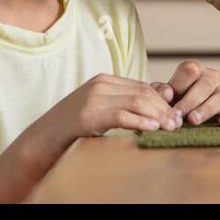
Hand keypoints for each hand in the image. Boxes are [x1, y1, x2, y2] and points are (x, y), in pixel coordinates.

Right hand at [41, 72, 184, 145]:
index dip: (162, 100)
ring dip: (158, 116)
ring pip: (137, 102)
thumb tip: (158, 104)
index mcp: (104, 80)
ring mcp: (93, 98)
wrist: (41, 139)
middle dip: (164, 108)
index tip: (176, 114)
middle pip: (143, 93)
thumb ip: (123, 103)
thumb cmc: (73, 127)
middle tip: (178, 123)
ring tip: (171, 127)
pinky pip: (122, 116)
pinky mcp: (88, 115)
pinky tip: (153, 129)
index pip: (142, 86)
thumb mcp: (100, 109)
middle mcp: (100, 84)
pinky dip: (141, 122)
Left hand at [157, 60, 219, 126]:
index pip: (190, 70)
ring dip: (206, 109)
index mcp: (194, 69)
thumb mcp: (164, 94)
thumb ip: (160, 91)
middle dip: (190, 100)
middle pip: (205, 84)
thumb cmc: (174, 100)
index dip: (180, 84)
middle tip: (178, 114)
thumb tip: (167, 93)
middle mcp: (212, 77)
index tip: (169, 100)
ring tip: (193, 120)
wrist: (186, 114)